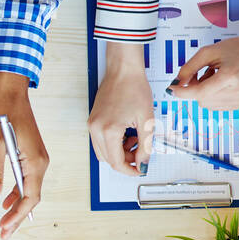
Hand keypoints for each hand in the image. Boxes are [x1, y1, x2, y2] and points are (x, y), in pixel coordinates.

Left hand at [0, 73, 47, 238]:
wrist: (11, 93)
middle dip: (18, 217)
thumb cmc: (3, 112)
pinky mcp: (31, 154)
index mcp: (34, 160)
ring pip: (29, 190)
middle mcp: (40, 161)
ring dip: (17, 207)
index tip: (6, 227)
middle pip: (32, 198)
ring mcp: (36, 158)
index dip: (18, 215)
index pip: (30, 197)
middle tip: (5, 234)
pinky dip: (17, 192)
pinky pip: (26, 179)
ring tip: (5, 222)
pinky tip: (7, 200)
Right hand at [89, 42, 153, 175]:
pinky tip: (127, 133)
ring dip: (119, 152)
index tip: (140, 170)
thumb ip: (145, 144)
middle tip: (141, 154)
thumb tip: (143, 161)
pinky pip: (100, 141)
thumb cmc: (133, 87)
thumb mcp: (146, 119)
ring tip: (135, 140)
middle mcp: (96, 129)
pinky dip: (113, 143)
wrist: (123, 69)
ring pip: (103, 152)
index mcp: (108, 131)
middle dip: (125, 160)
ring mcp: (92, 125)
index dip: (130, 170)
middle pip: (108, 159)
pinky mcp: (92, 121)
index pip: (116, 162)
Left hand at [170, 27, 238, 110]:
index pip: (200, 92)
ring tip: (216, 77)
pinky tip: (220, 84)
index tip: (171, 89)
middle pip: (200, 99)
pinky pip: (213, 105)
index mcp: (230, 76)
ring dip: (204, 92)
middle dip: (195, 88)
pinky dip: (211, 96)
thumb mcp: (209, 52)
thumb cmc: (236, 50)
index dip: (183, 92)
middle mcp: (237, 91)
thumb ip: (189, 68)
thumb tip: (177, 84)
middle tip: (203, 73)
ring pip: (205, 104)